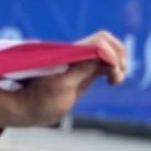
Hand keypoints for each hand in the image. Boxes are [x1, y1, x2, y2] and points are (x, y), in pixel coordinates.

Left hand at [12, 31, 127, 125]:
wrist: (32, 109)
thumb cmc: (42, 99)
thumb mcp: (62, 86)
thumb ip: (81, 70)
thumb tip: (100, 55)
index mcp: (71, 54)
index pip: (99, 40)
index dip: (111, 53)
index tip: (112, 71)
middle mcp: (78, 54)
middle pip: (108, 42)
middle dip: (118, 57)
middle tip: (115, 76)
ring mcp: (83, 62)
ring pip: (110, 51)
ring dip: (119, 63)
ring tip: (115, 80)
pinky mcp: (86, 71)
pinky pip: (107, 62)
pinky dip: (115, 69)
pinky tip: (113, 81)